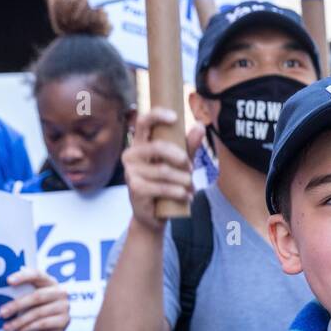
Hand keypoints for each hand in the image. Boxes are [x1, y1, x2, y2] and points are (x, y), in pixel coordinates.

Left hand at [0, 268, 69, 330]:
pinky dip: (28, 327)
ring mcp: (64, 306)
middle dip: (17, 304)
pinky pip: (43, 323)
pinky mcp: (64, 321)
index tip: (8, 281)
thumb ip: (17, 293)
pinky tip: (18, 330)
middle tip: (1, 313)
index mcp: (49, 281)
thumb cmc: (30, 312)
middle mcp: (60, 292)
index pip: (36, 274)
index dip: (23, 276)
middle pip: (37, 296)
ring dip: (20, 320)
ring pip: (38, 312)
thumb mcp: (25, 301)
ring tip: (6, 327)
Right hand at [124, 107, 194, 229]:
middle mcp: (131, 154)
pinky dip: (179, 192)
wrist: (153, 215)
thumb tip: (200, 125)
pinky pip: (163, 187)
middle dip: (180, 157)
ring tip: (190, 187)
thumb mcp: (179, 163)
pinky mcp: (135, 188)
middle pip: (158, 147)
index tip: (175, 117)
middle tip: (190, 168)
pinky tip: (186, 197)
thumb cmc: (166, 184)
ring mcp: (130, 172)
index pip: (144, 121)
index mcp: (140, 143)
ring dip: (184, 180)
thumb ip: (188, 146)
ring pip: (164, 170)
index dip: (157, 115)